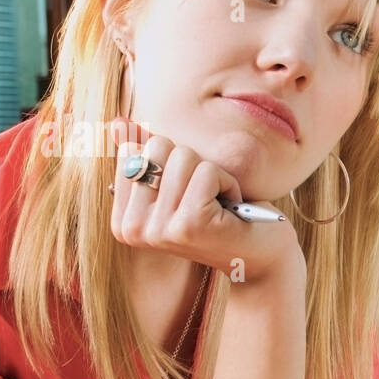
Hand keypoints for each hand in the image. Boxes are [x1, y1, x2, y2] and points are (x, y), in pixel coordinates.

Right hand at [109, 120, 301, 285]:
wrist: (262, 256)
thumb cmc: (220, 214)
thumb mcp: (179, 183)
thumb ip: (147, 156)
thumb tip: (116, 122)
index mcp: (123, 220)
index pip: (132, 150)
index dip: (168, 162)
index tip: (185, 195)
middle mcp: (134, 229)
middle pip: (157, 147)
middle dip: (191, 164)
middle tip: (206, 198)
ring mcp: (160, 229)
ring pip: (184, 156)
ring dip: (213, 175)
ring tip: (220, 204)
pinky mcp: (190, 223)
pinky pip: (208, 171)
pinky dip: (228, 183)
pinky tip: (232, 210)